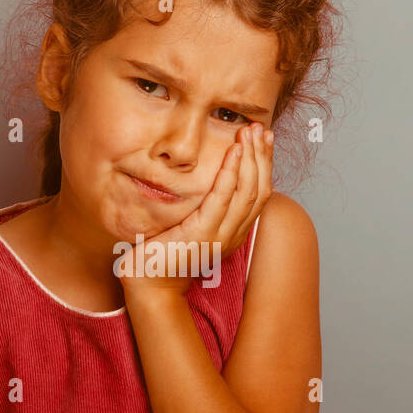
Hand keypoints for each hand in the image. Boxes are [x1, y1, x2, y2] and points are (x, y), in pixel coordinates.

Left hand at [119, 122, 273, 295]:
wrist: (148, 284)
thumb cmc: (162, 254)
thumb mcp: (188, 224)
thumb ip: (201, 206)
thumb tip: (201, 178)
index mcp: (233, 232)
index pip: (258, 194)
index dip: (265, 165)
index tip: (265, 139)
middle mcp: (233, 235)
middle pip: (259, 190)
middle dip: (262, 156)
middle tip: (261, 127)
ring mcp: (220, 236)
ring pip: (247, 192)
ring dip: (251, 158)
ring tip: (250, 132)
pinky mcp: (203, 235)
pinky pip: (223, 198)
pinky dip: (231, 172)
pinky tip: (234, 152)